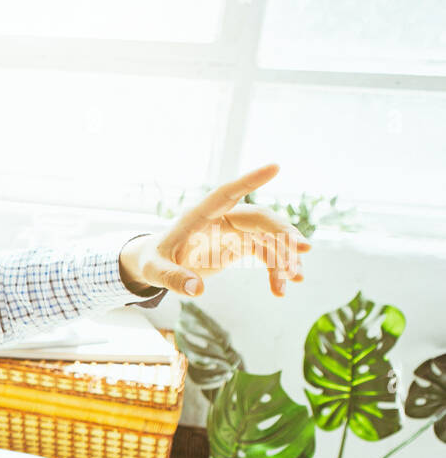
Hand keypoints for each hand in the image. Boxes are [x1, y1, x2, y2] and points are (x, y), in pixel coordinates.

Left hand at [121, 164, 311, 297]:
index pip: (226, 193)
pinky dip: (275, 269)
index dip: (249, 181)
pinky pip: (266, 253)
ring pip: (268, 238)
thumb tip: (196, 290)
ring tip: (297, 278)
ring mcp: (234, 230)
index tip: (275, 167)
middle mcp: (222, 218)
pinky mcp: (240, 245)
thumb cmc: (154, 261)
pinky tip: (282, 288)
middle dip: (282, 232)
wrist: (160, 263)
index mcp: (199, 215)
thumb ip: (172, 278)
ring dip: (284, 257)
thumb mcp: (154, 271)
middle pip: (259, 218)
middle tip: (302, 249)